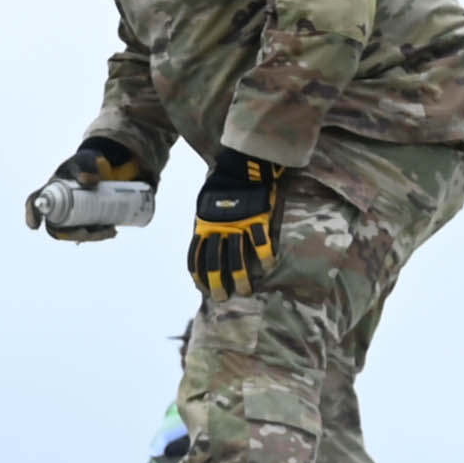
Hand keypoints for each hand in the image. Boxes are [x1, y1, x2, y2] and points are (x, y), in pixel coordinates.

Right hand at [29, 136, 149, 240]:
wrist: (102, 166)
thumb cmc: (86, 161)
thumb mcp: (85, 161)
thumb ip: (87, 167)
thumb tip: (89, 181)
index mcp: (50, 190)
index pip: (34, 202)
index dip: (32, 214)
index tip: (35, 226)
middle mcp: (58, 205)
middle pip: (57, 227)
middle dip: (72, 234)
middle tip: (87, 232)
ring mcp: (72, 214)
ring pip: (75, 232)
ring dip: (91, 236)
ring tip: (109, 230)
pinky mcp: (86, 219)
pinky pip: (89, 232)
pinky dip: (100, 234)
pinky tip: (112, 230)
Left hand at [187, 151, 282, 299]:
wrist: (241, 164)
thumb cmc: (221, 184)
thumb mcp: (204, 204)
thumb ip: (205, 223)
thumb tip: (204, 239)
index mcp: (203, 225)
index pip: (196, 256)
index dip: (198, 275)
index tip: (202, 289)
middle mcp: (219, 228)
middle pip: (215, 262)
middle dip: (218, 282)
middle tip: (223, 297)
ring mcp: (239, 224)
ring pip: (238, 257)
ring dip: (241, 277)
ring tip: (246, 291)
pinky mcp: (258, 218)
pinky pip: (262, 243)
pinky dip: (265, 257)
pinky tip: (268, 268)